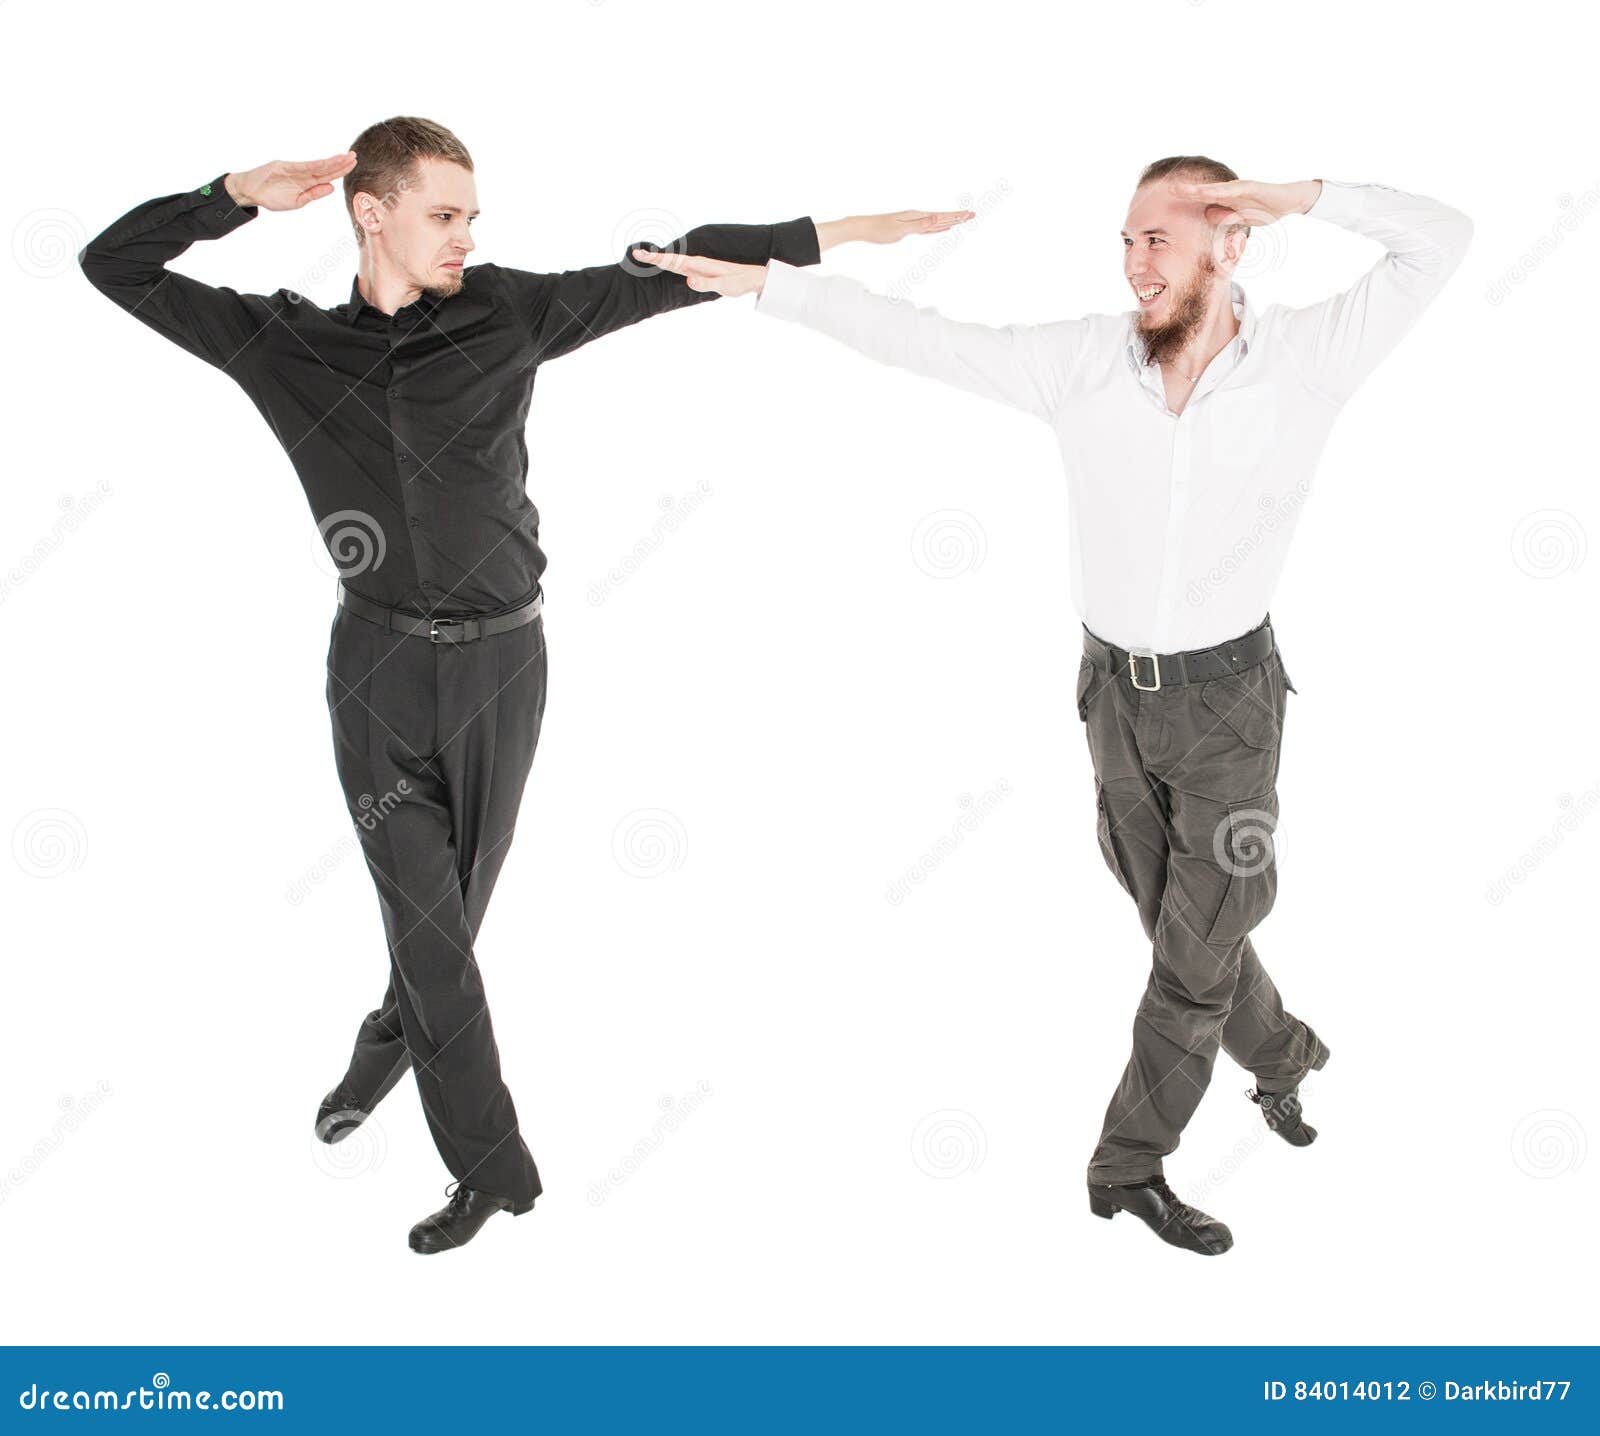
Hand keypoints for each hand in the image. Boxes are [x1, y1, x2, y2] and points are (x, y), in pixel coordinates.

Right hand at [223, 152, 358, 210]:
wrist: (250, 192)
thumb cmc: (272, 197)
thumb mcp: (297, 202)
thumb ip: (313, 194)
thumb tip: (331, 188)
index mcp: (307, 183)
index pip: (327, 175)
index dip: (340, 171)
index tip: (352, 165)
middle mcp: (302, 174)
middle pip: (325, 168)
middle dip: (340, 163)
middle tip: (354, 156)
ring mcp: (293, 169)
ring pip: (316, 166)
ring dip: (330, 162)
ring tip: (345, 158)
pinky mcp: (282, 166)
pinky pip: (301, 167)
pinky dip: (313, 166)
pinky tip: (325, 164)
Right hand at [629, 249, 767, 297]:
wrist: (750, 276)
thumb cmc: (737, 282)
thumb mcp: (723, 286)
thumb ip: (706, 284)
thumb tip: (689, 280)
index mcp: (698, 265)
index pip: (673, 261)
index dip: (656, 259)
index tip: (640, 254)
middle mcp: (695, 263)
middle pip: (669, 260)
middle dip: (652, 257)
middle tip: (635, 253)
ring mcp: (696, 267)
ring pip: (673, 262)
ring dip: (658, 260)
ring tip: (643, 257)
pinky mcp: (699, 272)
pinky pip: (680, 267)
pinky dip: (668, 264)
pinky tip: (663, 264)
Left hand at [818, 209, 975, 249]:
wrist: (863, 228)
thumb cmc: (880, 229)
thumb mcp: (901, 229)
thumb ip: (920, 225)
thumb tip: (937, 218)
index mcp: (917, 215)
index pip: (942, 215)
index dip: (957, 216)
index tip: (970, 214)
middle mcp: (917, 216)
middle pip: (942, 216)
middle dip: (958, 216)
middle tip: (973, 215)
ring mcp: (913, 221)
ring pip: (937, 221)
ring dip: (950, 220)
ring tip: (962, 220)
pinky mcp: (908, 227)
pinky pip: (928, 227)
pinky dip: (938, 227)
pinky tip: (942, 226)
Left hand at [1167, 178, 1321, 227]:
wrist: (1290, 201)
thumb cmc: (1266, 209)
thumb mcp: (1240, 218)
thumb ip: (1224, 216)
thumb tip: (1206, 213)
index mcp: (1228, 199)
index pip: (1203, 198)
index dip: (1188, 198)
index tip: (1170, 199)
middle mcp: (1231, 191)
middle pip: (1204, 191)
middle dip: (1186, 191)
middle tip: (1168, 189)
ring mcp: (1241, 188)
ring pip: (1215, 190)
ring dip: (1198, 190)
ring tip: (1181, 189)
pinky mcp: (1252, 188)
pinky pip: (1234, 190)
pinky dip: (1222, 192)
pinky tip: (1209, 193)